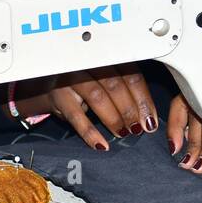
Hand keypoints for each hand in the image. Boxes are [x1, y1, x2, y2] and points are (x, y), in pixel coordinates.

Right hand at [10, 64, 156, 150]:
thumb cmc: (87, 84)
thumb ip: (127, 91)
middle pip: (115, 84)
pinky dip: (90, 133)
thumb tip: (149, 117)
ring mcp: (72, 77)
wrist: (50, 86)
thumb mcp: (107, 81)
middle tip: (139, 129)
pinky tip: (101, 145)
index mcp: (107, 57)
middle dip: (130, 109)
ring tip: (123, 133)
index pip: (131, 75)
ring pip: (97, 96)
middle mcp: (90, 63)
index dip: (143, 99)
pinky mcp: (59, 96)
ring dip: (114, 118)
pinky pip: (76, 116)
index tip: (151, 120)